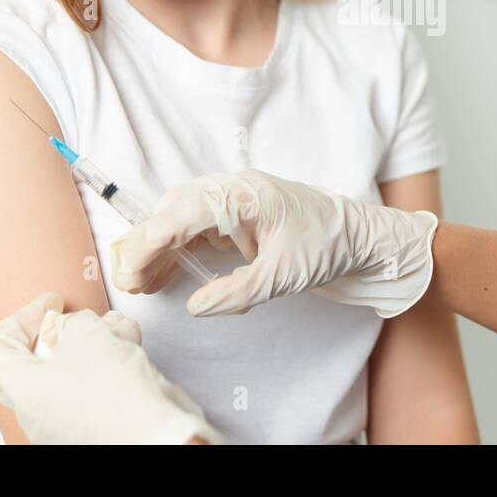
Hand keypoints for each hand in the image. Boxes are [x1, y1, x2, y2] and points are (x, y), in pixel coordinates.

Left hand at [0, 292, 221, 444]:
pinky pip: (91, 392)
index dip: (20, 318)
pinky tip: (131, 346)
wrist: (157, 434)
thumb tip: (76, 329)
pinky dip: (107, 366)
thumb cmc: (116, 391)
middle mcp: (37, 414)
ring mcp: (64, 427)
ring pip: (70, 374)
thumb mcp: (88, 333)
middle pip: (37, 362)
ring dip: (93, 344)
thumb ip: (73, 323)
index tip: (50, 306)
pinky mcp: (93, 430)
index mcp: (23, 391)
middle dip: (65, 331)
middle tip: (83, 318)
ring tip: (119, 328)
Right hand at [109, 170, 439, 318]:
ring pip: (184, 217)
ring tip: (144, 283)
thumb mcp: (284, 276)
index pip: (182, 213)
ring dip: (162, 247)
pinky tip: (169, 272)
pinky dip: (180, 247)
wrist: (364, 239)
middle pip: (175, 209)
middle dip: (148, 244)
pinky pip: (200, 226)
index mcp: (245, 194)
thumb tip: (196, 307)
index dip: (151, 243)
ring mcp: (239, 201)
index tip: (132, 273)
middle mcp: (237, 190)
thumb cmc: (329, 246)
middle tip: (132, 282)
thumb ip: (237, 292)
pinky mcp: (243, 216)